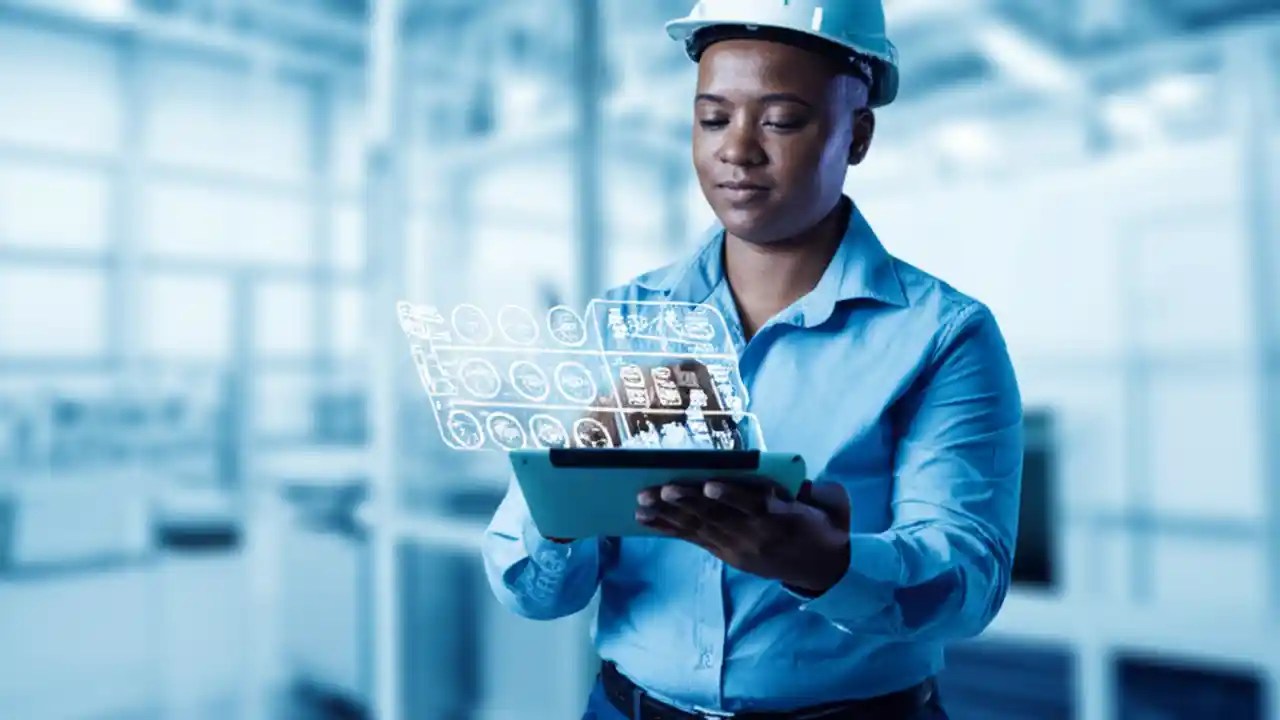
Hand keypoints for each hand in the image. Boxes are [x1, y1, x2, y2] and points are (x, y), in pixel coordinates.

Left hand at [636, 480, 852, 594]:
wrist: (824, 570)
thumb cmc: (824, 525)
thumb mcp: (832, 505)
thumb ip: (814, 489)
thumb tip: (786, 471)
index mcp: (784, 518)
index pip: (755, 505)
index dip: (731, 496)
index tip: (709, 485)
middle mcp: (757, 536)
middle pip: (718, 516)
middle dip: (686, 501)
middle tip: (659, 487)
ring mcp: (739, 548)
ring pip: (700, 527)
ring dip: (668, 513)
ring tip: (642, 501)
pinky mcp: (727, 555)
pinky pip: (694, 540)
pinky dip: (668, 528)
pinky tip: (645, 519)